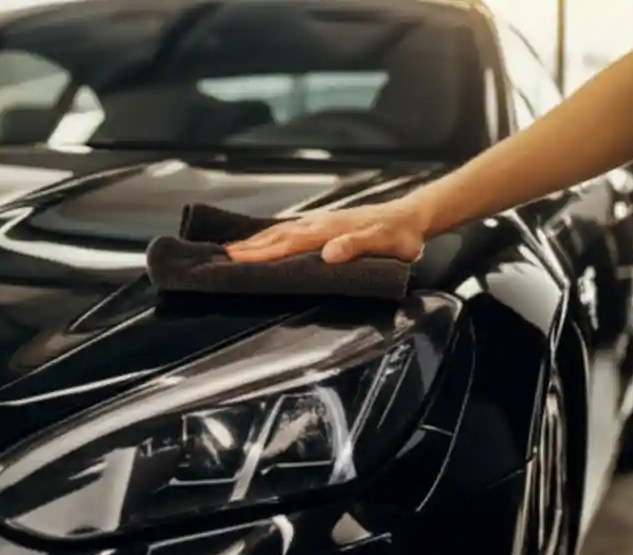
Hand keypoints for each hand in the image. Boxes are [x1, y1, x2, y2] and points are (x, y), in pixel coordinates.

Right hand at [226, 199, 429, 263]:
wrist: (411, 216)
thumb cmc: (400, 235)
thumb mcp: (386, 243)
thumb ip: (358, 246)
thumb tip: (329, 253)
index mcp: (330, 231)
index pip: (288, 244)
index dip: (262, 253)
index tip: (237, 259)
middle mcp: (320, 224)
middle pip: (277, 236)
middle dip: (249, 247)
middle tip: (221, 257)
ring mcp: (321, 222)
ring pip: (281, 231)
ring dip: (256, 241)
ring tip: (232, 249)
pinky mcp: (324, 224)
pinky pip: (290, 229)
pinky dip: (271, 235)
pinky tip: (263, 239)